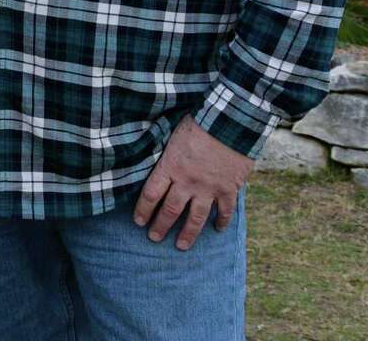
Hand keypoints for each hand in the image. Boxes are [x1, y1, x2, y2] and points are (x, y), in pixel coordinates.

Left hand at [134, 116, 252, 249]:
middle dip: (160, 226)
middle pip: (170, 210)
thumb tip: (148, 156)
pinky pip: (224, 211)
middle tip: (154, 238)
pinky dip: (222, 222)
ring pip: (196, 218)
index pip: (150, 195)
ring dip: (188, 234)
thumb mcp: (171, 135)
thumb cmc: (197, 123)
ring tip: (181, 246)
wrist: (230, 122)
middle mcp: (186, 182)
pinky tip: (218, 230)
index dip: (142, 210)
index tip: (138, 221)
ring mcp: (208, 188)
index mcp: (169, 167)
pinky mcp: (228, 189)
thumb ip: (164, 153)